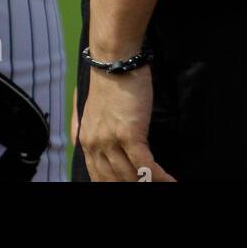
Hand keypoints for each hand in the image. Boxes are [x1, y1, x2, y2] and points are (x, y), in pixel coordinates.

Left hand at [77, 66, 174, 182]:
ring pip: (130, 176)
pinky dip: (160, 177)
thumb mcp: (87, 106)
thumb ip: (80, 125)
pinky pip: (145, 166)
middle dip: (131, 186)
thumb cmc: (107, 78)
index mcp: (85, 139)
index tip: (126, 188)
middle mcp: (95, 144)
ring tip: (163, 187)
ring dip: (148, 184)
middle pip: (114, 180)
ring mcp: (111, 140)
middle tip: (148, 189)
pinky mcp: (130, 134)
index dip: (112, 185)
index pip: (98, 176)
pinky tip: (171, 182)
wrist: (114, 58)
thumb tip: (75, 140)